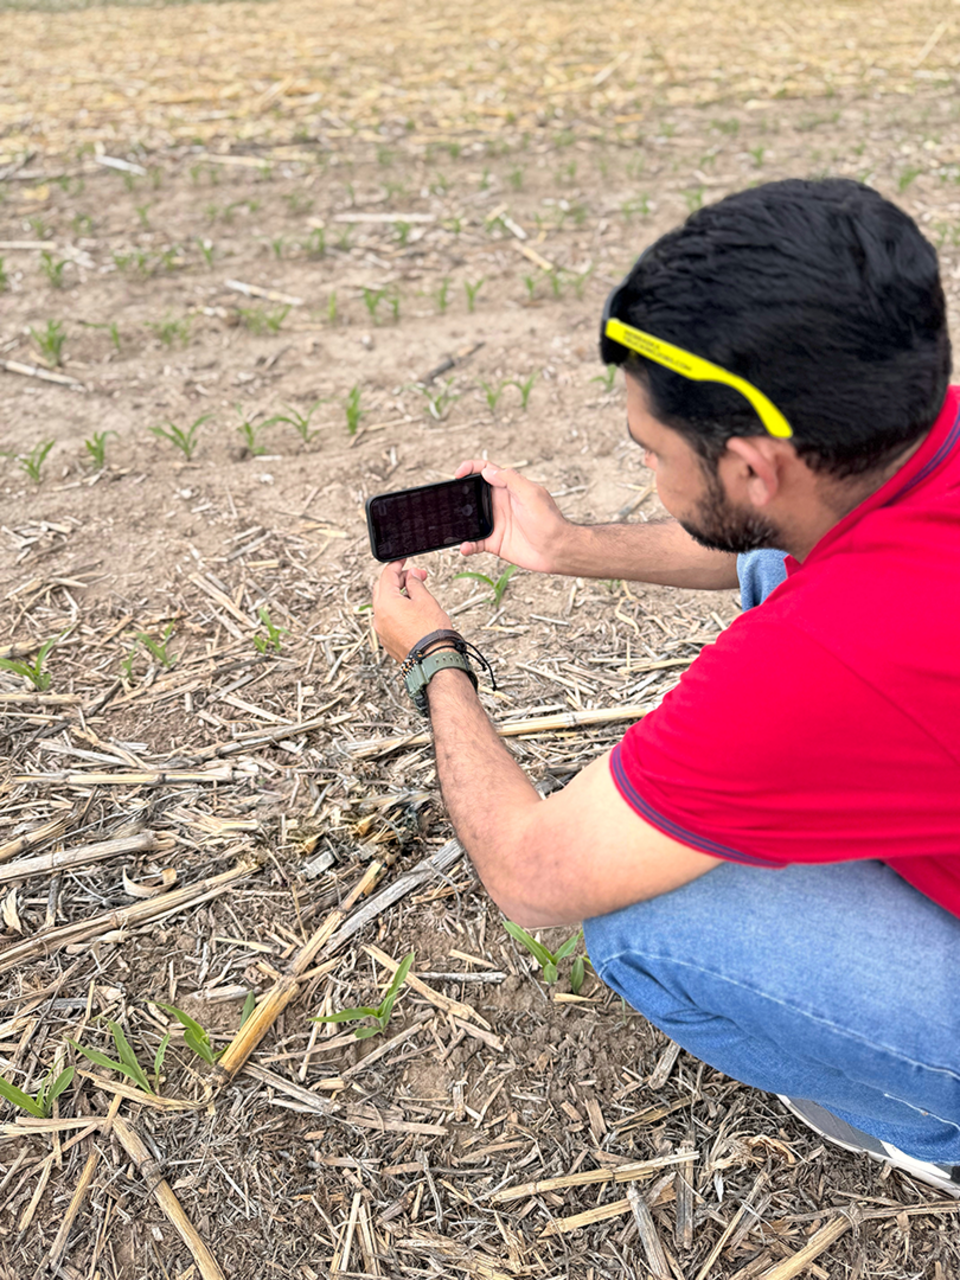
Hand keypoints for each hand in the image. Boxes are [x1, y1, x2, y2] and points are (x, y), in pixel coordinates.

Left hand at [372, 560, 453, 662]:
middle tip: (415, 577)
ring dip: (398, 596)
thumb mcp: (425, 600)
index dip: (398, 565)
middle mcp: (378, 617)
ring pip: (385, 605)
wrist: (433, 660)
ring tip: (417, 595)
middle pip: (382, 589)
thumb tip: (412, 575)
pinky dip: (397, 611)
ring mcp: (382, 630)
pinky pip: (388, 620)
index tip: (404, 561)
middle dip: (398, 580)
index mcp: (385, 603)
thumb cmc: (431, 633)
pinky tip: (412, 612)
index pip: (387, 575)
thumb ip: (415, 583)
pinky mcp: (387, 641)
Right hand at [454, 459, 570, 573]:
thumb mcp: (531, 493)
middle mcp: (499, 504)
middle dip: (458, 495)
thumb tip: (487, 471)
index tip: (458, 473)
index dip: (470, 468)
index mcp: (508, 488)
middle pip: (472, 494)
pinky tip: (465, 547)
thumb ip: (510, 479)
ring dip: (459, 522)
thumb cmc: (549, 520)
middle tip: (447, 500)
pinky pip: (474, 542)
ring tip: (450, 526)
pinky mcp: (494, 542)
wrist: (557, 549)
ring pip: (469, 519)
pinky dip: (467, 545)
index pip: (486, 471)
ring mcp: (495, 523)